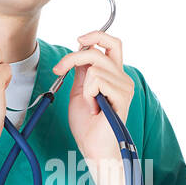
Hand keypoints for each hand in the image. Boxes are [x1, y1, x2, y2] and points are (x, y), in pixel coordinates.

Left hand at [51, 31, 134, 184]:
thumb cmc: (87, 126)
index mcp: (114, 75)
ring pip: (95, 68)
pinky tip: (94, 108)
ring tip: (90, 104)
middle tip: (61, 70)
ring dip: (84, 87)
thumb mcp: (79, 92)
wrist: (93, 148)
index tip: (78, 41)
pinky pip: (98, 81)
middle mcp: (123, 78)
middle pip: (98, 50)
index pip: (112, 43)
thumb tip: (81, 50)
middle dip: (74, 57)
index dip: (95, 36)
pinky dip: (89, 94)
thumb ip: (83, 72)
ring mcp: (124, 87)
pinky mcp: (122, 96)